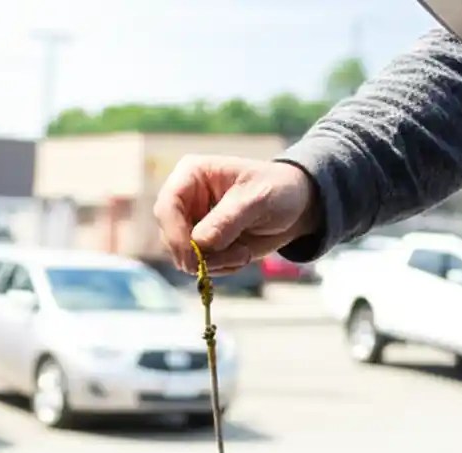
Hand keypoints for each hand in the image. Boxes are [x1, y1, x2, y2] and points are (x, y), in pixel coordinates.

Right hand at [153, 155, 321, 274]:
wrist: (295, 208)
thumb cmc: (277, 191)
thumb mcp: (258, 200)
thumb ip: (228, 220)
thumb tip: (200, 243)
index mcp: (192, 175)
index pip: (166, 206)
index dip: (174, 234)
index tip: (193, 258)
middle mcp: (185, 200)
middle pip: (169, 236)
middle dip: (200, 254)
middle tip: (236, 257)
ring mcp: (192, 224)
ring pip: (183, 256)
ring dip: (214, 263)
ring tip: (243, 252)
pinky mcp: (202, 245)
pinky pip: (199, 266)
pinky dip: (221, 268)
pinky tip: (241, 254)